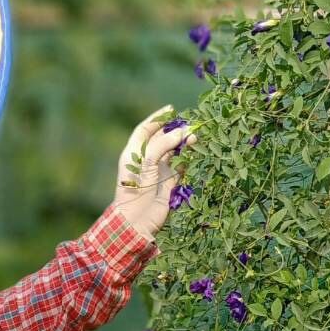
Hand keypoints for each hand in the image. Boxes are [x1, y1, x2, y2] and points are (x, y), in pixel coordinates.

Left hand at [111, 105, 196, 243]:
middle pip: (162, 139)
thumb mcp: (148, 161)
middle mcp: (146, 160)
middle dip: (175, 131)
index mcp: (134, 152)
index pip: (146, 129)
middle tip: (190, 126)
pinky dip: (187, 160)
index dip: (158, 118)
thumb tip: (183, 132)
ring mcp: (157, 172)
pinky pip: (180, 167)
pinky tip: (193, 154)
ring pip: (173, 152)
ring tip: (195, 139)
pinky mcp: (168, 184)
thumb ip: (164, 144)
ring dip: (183, 144)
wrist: (136, 220)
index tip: (171, 110)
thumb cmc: (136, 188)